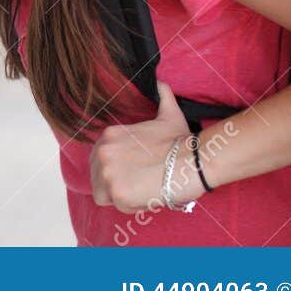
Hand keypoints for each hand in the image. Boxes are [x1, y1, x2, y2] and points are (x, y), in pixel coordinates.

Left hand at [88, 82, 195, 212]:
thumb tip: (161, 83)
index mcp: (109, 136)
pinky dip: (133, 207)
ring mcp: (108, 173)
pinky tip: (149, 196)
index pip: (99, 160)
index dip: (116, 169)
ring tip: (144, 190)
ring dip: (122, 197)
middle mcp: (103, 152)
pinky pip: (118, 207)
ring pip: (104, 195)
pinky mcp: (117, 193)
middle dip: (116, 184)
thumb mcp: (168, 114)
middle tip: (140, 184)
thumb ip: (161, 97)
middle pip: (97, 178)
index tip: (134, 172)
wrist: (193, 160)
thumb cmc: (182, 141)